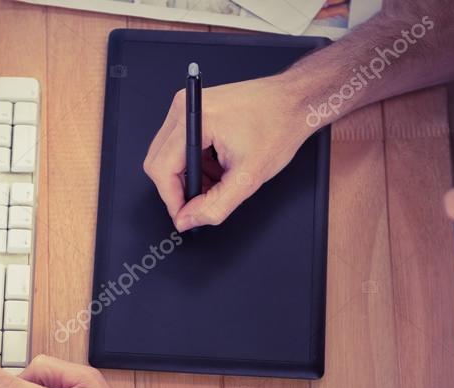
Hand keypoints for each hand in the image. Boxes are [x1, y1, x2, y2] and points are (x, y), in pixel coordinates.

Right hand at [143, 74, 313, 230]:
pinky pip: (178, 146)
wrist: (294, 102)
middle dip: (179, 188)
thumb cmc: (278, 126)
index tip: (184, 216)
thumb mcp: (248, 177)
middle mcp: (185, 107)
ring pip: (167, 156)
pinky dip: (194, 164)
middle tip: (203, 201)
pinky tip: (218, 167)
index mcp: (196, 118)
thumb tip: (188, 219)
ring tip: (218, 180)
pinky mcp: (193, 110)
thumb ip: (214, 206)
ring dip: (189, 177)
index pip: (162, 168)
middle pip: (158, 162)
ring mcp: (188, 107)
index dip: (172, 199)